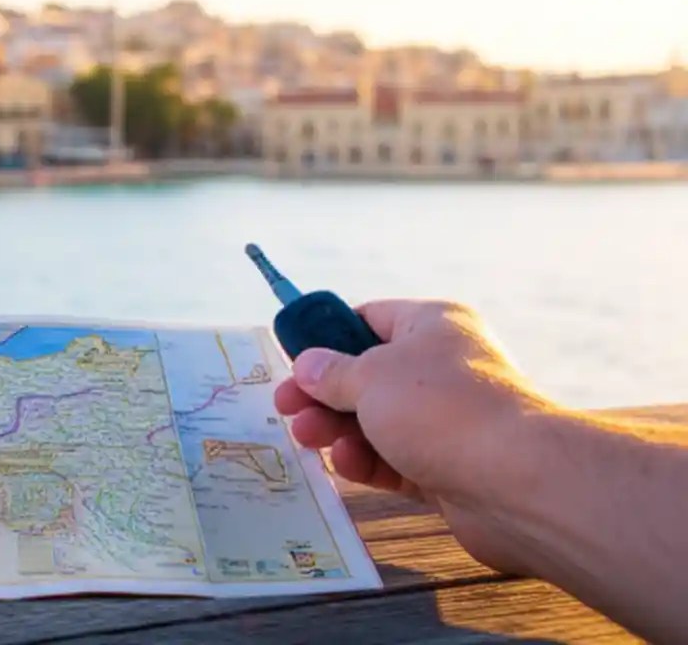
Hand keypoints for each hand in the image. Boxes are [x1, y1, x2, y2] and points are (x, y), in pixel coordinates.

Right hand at [275, 300, 553, 573]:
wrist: (516, 481)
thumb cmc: (440, 408)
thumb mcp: (370, 377)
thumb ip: (330, 373)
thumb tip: (307, 365)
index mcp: (432, 325)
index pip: (369, 319)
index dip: (326, 337)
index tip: (291, 359)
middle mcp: (443, 367)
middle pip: (367, 375)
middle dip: (322, 393)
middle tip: (284, 409)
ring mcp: (447, 420)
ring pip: (377, 421)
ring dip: (337, 430)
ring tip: (306, 438)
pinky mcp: (447, 467)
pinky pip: (395, 459)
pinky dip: (367, 461)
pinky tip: (346, 464)